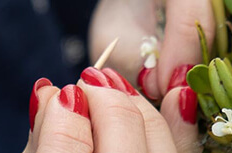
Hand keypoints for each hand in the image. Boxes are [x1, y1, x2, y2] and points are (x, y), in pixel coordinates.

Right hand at [24, 67, 198, 151]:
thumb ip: (42, 137)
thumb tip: (49, 90)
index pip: (68, 143)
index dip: (61, 111)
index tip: (62, 95)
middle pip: (119, 125)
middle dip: (101, 96)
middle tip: (86, 86)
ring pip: (155, 130)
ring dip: (133, 101)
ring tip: (112, 89)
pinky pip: (188, 148)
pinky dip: (182, 120)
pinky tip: (177, 93)